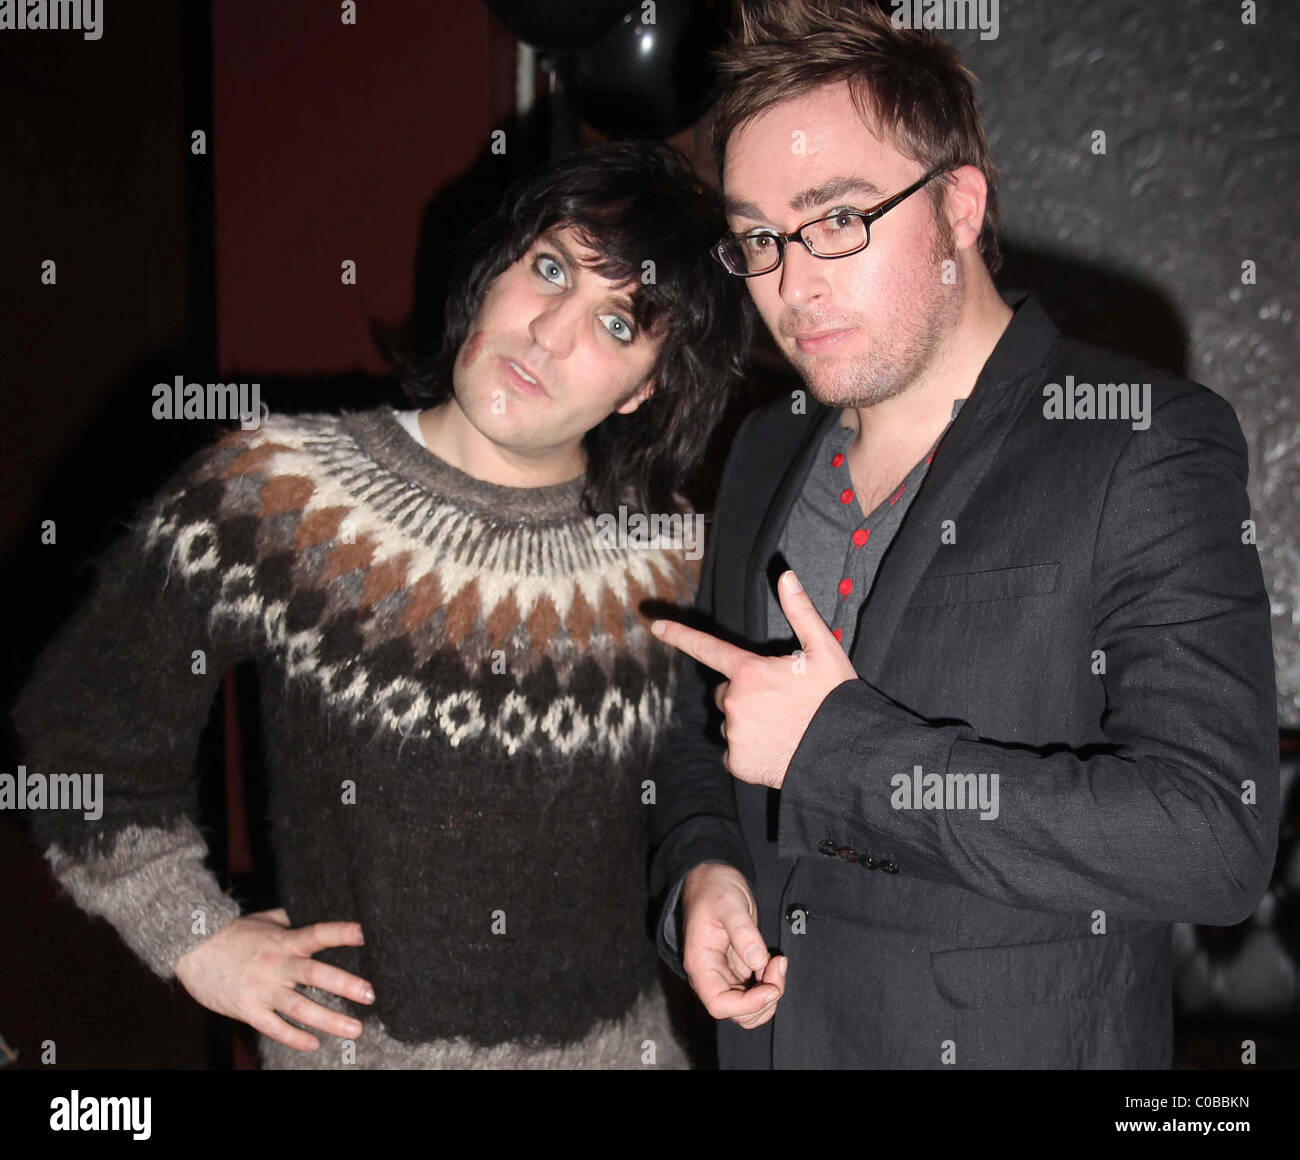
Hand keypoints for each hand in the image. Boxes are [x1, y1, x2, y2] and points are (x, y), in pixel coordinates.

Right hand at [174, 907, 374, 1050]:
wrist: (192, 948)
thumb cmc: (232, 933)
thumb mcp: (264, 920)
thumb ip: (290, 921)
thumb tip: (312, 914)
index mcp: (283, 940)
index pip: (317, 934)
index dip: (340, 933)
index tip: (365, 933)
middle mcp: (276, 964)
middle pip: (314, 974)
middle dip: (344, 985)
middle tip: (370, 994)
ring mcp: (261, 989)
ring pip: (299, 1007)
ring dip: (329, 1020)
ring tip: (354, 1029)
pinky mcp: (247, 1009)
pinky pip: (274, 1027)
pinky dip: (295, 1037)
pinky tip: (314, 1043)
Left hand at [652, 569, 856, 788]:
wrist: (844, 753)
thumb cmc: (835, 699)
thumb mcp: (824, 650)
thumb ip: (800, 611)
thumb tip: (786, 576)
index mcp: (750, 672)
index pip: (707, 648)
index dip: (680, 635)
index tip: (656, 626)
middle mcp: (735, 702)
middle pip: (727, 690)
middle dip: (745, 692)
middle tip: (779, 700)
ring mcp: (734, 734)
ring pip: (731, 721)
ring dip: (748, 721)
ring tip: (781, 726)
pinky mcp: (737, 762)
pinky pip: (734, 751)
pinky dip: (749, 750)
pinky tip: (775, 747)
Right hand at [681, 863, 786, 1028]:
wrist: (713, 878)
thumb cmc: (715, 888)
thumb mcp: (729, 903)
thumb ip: (742, 931)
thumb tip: (757, 961)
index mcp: (700, 964)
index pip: (719, 1005)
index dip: (748, 1005)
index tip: (771, 987)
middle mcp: (710, 976)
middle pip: (737, 1012)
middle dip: (764, 998)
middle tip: (779, 963)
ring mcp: (724, 975)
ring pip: (749, 1008)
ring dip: (770, 994)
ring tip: (778, 961)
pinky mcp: (737, 970)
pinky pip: (755, 993)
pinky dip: (770, 985)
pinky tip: (775, 961)